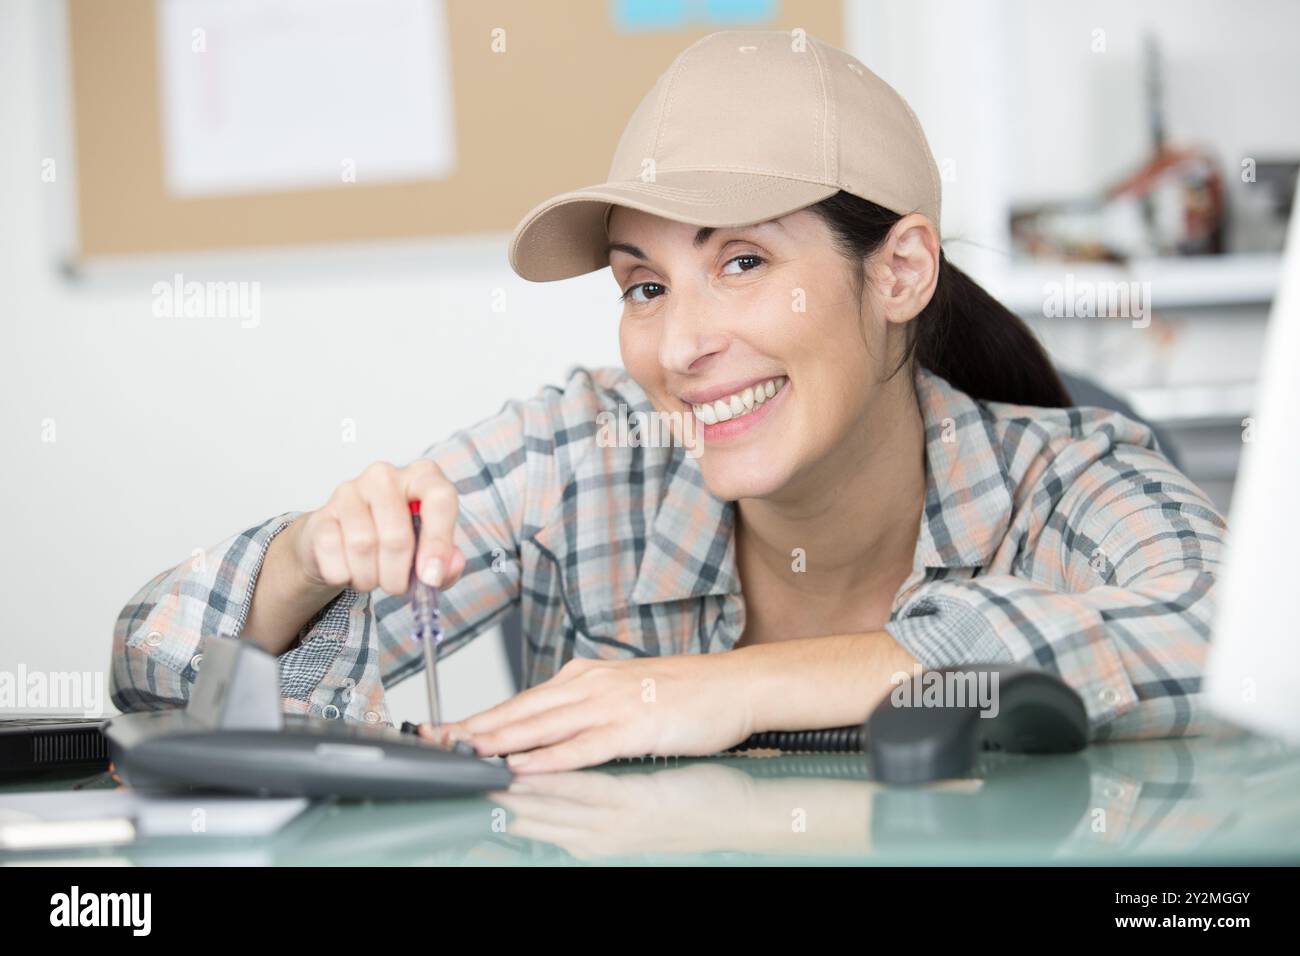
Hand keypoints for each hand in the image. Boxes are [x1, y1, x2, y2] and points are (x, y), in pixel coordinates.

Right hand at [292, 459, 465, 594]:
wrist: (343, 545)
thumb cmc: (395, 544)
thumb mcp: (428, 554)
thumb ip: (447, 564)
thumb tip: (444, 568)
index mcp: (422, 477)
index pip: (439, 497)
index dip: (439, 541)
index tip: (431, 575)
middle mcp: (385, 476)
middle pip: (397, 534)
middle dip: (398, 575)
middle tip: (397, 587)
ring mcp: (349, 491)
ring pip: (363, 545)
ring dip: (370, 577)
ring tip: (372, 578)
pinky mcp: (321, 514)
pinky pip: (332, 553)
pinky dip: (344, 575)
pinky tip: (348, 571)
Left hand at [419, 652, 757, 772]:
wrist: (733, 685)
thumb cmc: (682, 693)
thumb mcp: (620, 693)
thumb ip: (581, 709)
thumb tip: (542, 730)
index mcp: (583, 677)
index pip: (519, 701)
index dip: (478, 717)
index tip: (442, 731)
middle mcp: (589, 685)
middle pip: (520, 711)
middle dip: (473, 728)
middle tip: (434, 741)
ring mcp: (610, 704)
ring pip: (542, 726)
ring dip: (500, 742)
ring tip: (464, 754)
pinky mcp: (632, 726)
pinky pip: (582, 746)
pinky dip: (549, 757)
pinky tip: (524, 767)